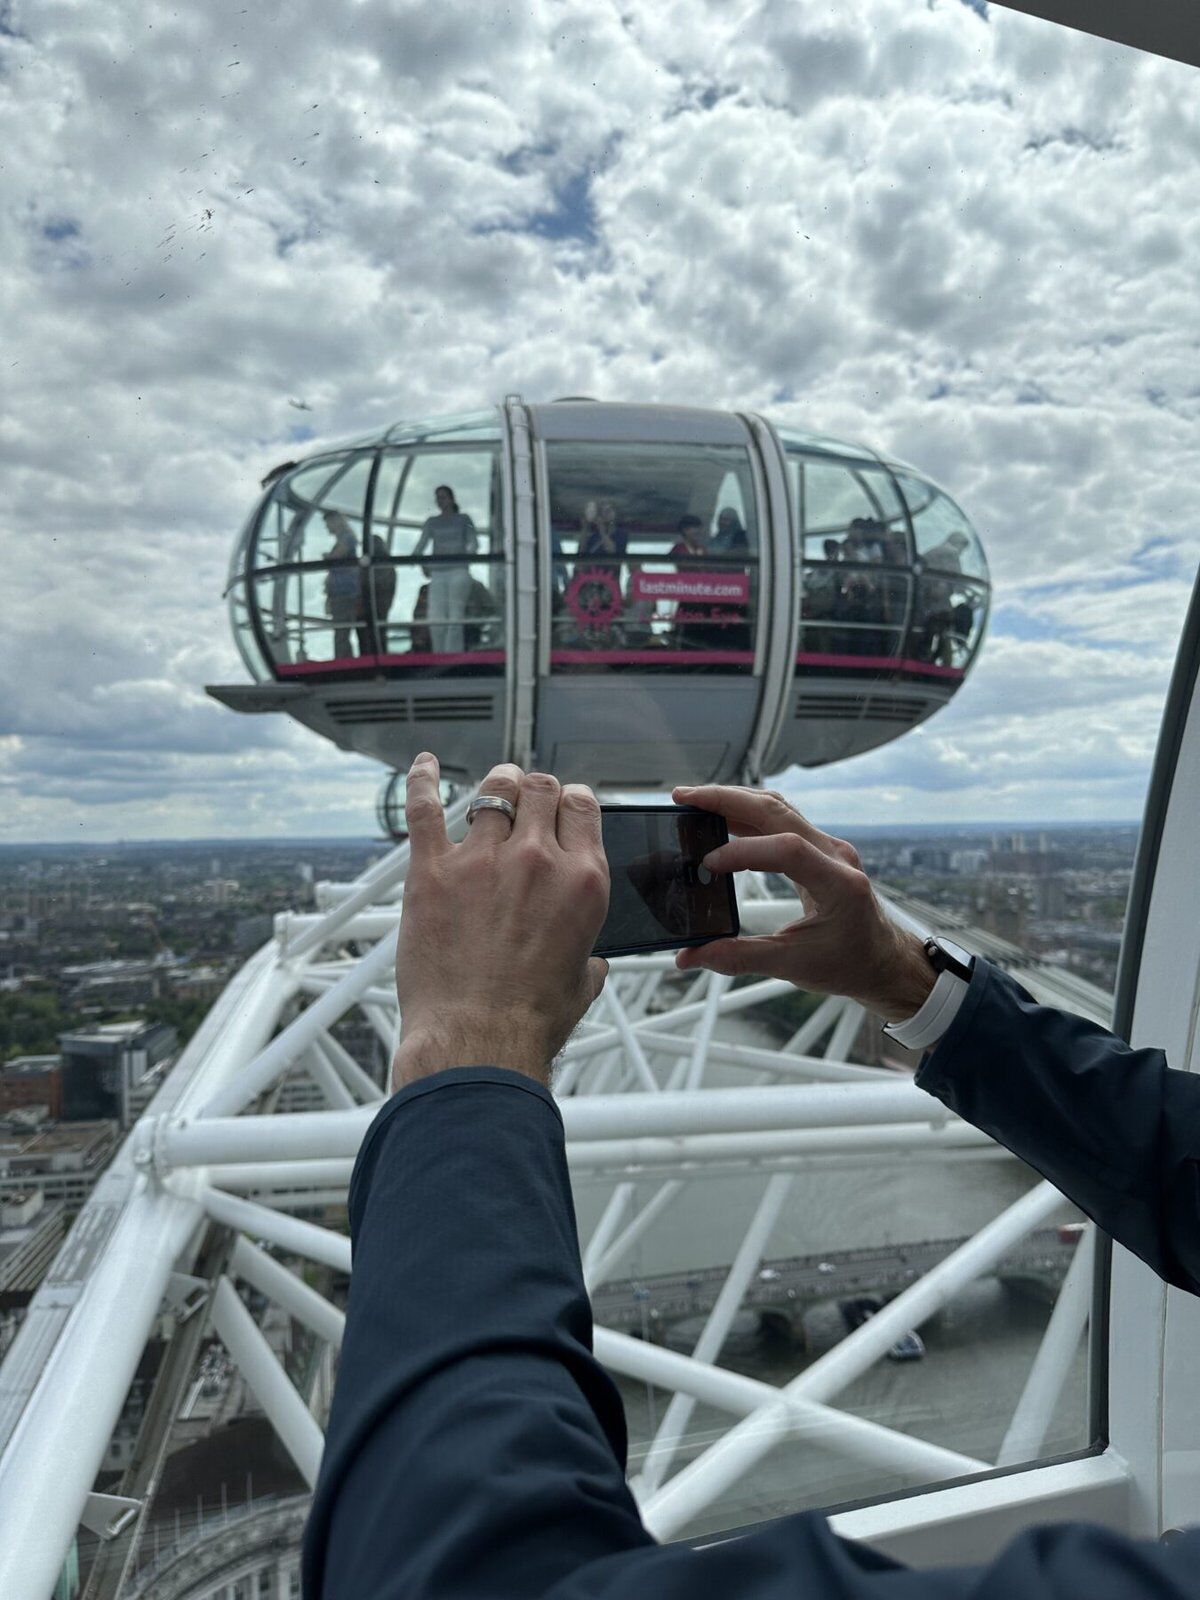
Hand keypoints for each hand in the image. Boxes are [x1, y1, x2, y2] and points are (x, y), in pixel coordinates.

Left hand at [392, 754, 609, 1089]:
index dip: (572, 801)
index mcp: (582, 881)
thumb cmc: (529, 1020)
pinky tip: (423, 766)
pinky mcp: (432, 871)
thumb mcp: (584, 982)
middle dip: (536, 789)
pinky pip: (425, 807)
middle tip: (527, 798)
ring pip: (493, 791)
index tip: (564, 805)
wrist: (478, 1040)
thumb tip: (590, 960)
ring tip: (492, 789)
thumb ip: (590, 956)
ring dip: (495, 786)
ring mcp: (483, 860)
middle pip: (540, 789)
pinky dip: (422, 780)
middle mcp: (536, 859)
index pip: (582, 807)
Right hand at [670, 784, 935, 1022]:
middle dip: (727, 800)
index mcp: (839, 883)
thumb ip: (740, 959)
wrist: (884, 961)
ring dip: (735, 800)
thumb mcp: (794, 966)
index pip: (787, 849)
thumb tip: (690, 956)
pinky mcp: (819, 849)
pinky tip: (720, 818)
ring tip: (694, 802)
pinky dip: (746, 814)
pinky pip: (781, 820)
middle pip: (778, 810)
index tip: (707, 864)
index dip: (743, 851)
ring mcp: (828, 847)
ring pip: (778, 808)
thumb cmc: (850, 964)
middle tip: (684, 798)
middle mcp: (836, 855)